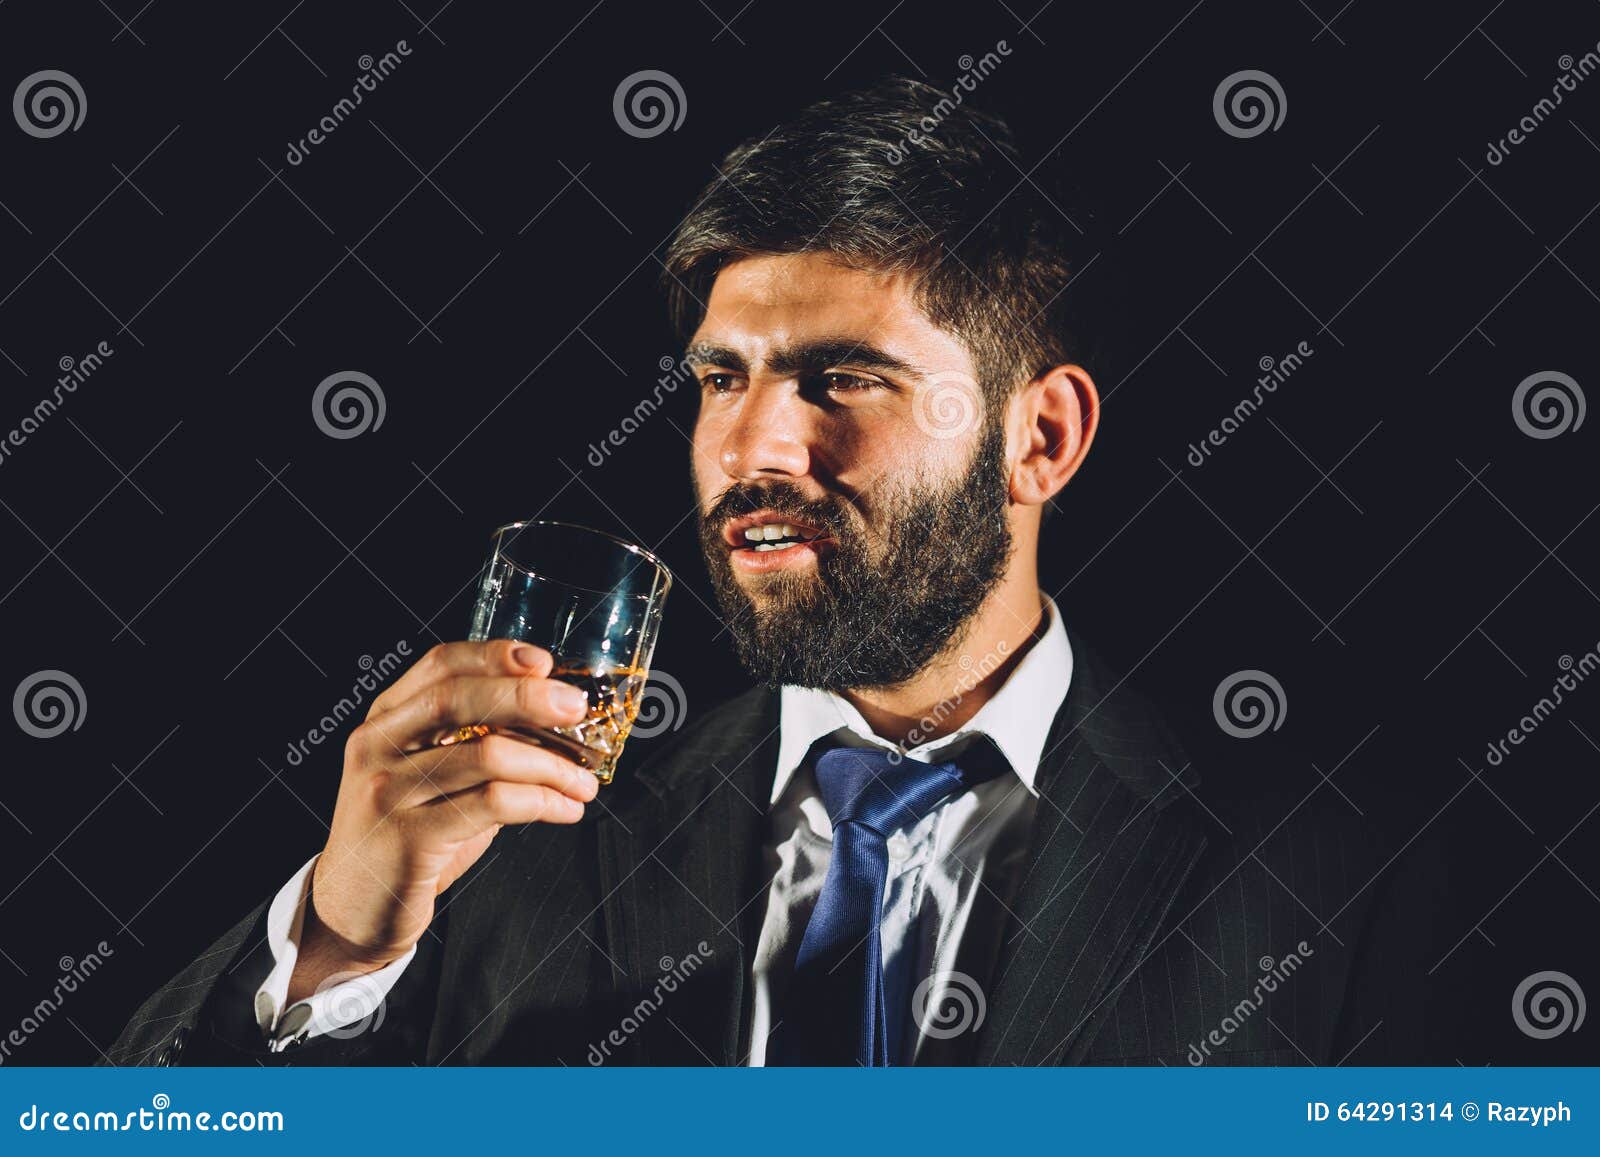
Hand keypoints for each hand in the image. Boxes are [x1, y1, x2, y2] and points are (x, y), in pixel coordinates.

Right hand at [287, 640, 596, 1000]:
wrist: (350, 910)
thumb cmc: (405, 836)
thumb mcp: (430, 777)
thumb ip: (475, 743)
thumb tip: (556, 724)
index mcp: (385, 721)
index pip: (440, 665)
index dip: (494, 655)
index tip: (544, 661)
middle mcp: (378, 747)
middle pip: (459, 698)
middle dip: (528, 697)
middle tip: (576, 708)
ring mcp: (388, 792)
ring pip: (487, 755)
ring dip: (551, 766)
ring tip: (583, 782)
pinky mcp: (408, 838)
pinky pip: (493, 804)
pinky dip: (542, 802)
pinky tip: (565, 809)